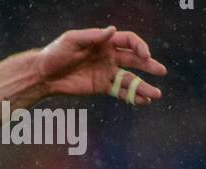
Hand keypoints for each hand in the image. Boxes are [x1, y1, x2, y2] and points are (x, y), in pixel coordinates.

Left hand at [37, 26, 165, 105]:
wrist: (44, 75)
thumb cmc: (56, 52)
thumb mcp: (72, 40)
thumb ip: (93, 36)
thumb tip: (112, 30)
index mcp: (105, 41)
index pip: (129, 41)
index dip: (139, 46)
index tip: (145, 55)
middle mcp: (109, 56)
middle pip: (134, 60)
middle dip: (149, 66)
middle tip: (162, 72)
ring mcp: (106, 72)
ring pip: (129, 79)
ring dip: (143, 87)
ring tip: (156, 95)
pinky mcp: (101, 87)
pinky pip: (119, 92)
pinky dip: (131, 97)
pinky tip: (142, 102)